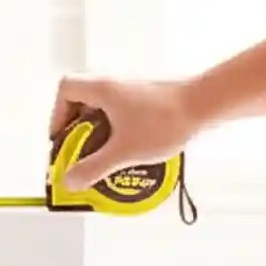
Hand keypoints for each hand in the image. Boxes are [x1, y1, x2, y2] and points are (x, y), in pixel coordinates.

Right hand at [49, 76, 201, 190]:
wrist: (207, 104)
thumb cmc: (167, 119)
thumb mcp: (123, 151)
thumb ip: (93, 168)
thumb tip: (70, 181)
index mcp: (102, 89)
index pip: (65, 89)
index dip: (57, 114)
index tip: (63, 137)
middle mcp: (115, 85)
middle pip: (83, 102)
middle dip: (79, 130)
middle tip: (83, 152)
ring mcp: (134, 91)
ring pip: (105, 110)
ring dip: (101, 133)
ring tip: (107, 156)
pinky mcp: (150, 100)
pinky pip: (124, 114)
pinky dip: (120, 132)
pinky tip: (131, 151)